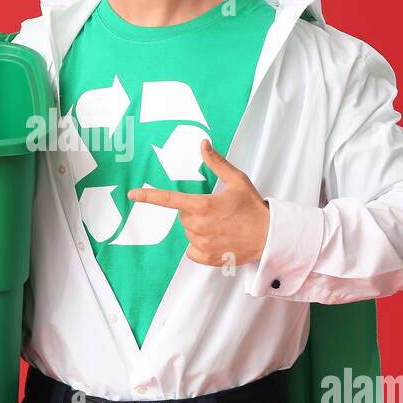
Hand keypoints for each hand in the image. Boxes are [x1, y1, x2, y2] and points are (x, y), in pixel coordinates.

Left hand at [126, 139, 270, 266]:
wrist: (270, 236)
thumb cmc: (253, 207)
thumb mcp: (237, 180)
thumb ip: (216, 162)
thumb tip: (203, 144)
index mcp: (203, 205)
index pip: (169, 199)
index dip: (148, 196)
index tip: (132, 194)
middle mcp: (199, 225)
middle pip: (183, 216)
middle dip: (195, 212)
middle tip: (217, 212)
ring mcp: (202, 243)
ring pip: (188, 232)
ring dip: (199, 228)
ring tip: (221, 226)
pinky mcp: (206, 258)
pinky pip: (192, 250)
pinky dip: (200, 245)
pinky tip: (217, 240)